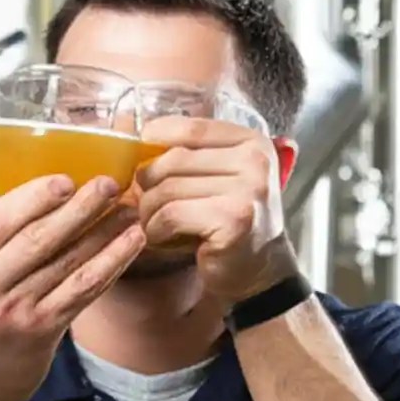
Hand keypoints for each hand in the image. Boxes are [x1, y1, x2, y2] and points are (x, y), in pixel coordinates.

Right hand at [0, 175, 144, 400]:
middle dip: (80, 206)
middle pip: (39, 237)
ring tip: (128, 210)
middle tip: (109, 183)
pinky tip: (129, 244)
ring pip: (67, 261)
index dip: (35, 196)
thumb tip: (21, 193)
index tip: (65, 179)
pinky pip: (83, 289)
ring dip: (104, 231)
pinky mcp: (42, 330)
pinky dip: (111, 263)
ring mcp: (15, 311)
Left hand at [136, 116, 297, 304]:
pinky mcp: (233, 220)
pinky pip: (171, 215)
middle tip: (145, 204)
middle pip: (174, 159)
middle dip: (148, 185)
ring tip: (154, 224)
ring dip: (149, 211)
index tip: (140, 158)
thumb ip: (193, 154)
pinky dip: (155, 230)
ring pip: (168, 189)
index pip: (191, 128)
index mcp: (253, 143)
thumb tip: (139, 136)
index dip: (156, 138)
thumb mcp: (220, 178)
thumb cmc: (229, 222)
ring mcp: (248, 190)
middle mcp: (255, 161)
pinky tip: (161, 238)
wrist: (260, 272)